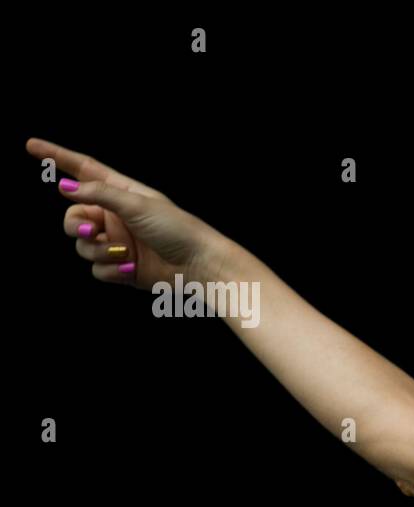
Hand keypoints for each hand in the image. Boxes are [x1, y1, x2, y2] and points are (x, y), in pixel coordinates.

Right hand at [26, 137, 229, 289]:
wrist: (199, 266)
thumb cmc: (177, 229)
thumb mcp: (137, 204)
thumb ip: (100, 193)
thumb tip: (67, 186)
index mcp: (121, 192)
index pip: (83, 170)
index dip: (57, 157)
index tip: (32, 145)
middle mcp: (115, 216)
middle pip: (73, 217)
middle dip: (75, 225)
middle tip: (90, 230)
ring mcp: (117, 242)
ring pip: (82, 246)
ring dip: (98, 251)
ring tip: (124, 253)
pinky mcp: (121, 267)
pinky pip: (97, 269)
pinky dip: (110, 270)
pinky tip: (131, 269)